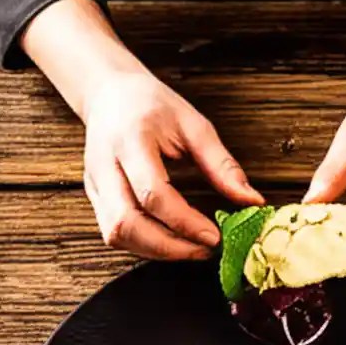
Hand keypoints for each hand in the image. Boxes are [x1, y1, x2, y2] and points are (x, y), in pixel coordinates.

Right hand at [19, 0, 263, 259]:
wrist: (110, 93)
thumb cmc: (153, 106)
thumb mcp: (194, 125)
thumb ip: (222, 165)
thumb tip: (252, 201)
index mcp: (130, 140)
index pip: (152, 193)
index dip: (184, 221)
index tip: (214, 236)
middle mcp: (104, 166)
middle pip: (126, 223)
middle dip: (168, 247)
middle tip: (205, 250)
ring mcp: (94, 184)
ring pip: (116, 234)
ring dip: (155, 251)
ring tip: (192, 249)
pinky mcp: (93, 197)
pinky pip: (114, 233)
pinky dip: (143, 246)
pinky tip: (171, 242)